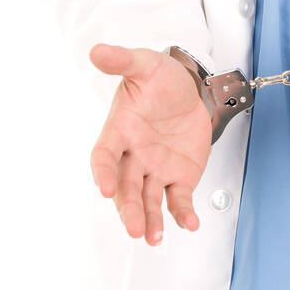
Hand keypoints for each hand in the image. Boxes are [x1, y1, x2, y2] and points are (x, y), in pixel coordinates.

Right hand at [88, 45, 212, 240]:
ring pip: (148, 200)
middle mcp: (134, 155)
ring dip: (150, 220)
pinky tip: (189, 224)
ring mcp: (156, 169)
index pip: (104, 155)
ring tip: (153, 238)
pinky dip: (182, 213)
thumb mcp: (145, 64)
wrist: (192, 88)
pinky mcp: (179, 177)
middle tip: (133, 228)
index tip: (102, 188)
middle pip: (126, 187)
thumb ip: (122, 61)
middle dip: (128, 208)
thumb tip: (97, 51)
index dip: (101, 172)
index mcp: (120, 130)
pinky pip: (178, 199)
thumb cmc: (161, 79)